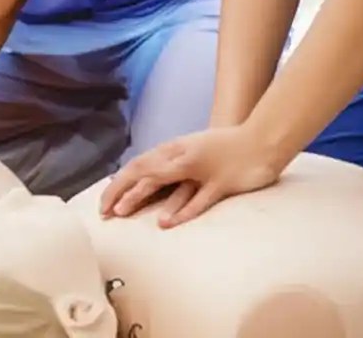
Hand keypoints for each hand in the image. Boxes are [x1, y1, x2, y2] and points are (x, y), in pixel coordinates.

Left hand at [97, 126, 286, 228]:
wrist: (260, 139)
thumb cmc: (223, 148)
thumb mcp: (192, 152)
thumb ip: (171, 164)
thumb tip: (146, 180)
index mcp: (174, 151)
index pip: (137, 166)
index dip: (118, 185)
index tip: (102, 204)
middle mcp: (183, 158)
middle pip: (144, 174)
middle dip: (121, 192)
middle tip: (104, 213)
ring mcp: (202, 171)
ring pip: (166, 184)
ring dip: (142, 197)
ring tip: (123, 212)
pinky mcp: (221, 183)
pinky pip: (198, 198)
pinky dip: (181, 210)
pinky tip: (165, 223)